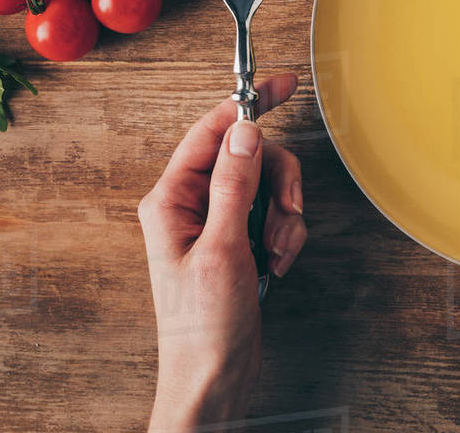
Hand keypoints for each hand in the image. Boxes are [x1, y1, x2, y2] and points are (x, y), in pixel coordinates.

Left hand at [137, 73, 306, 431]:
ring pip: (269, 186)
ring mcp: (219, 222)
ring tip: (278, 250)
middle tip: (287, 214)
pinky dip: (286, 236)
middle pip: (251, 157)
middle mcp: (193, 204)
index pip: (212, 132)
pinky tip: (277, 262)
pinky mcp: (240, 240)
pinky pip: (276, 214)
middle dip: (279, 185)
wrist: (214, 375)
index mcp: (172, 199)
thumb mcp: (223, 248)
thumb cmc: (203, 325)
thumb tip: (245, 131)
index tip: (282, 85)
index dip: (248, 104)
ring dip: (285, 216)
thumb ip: (234, 184)